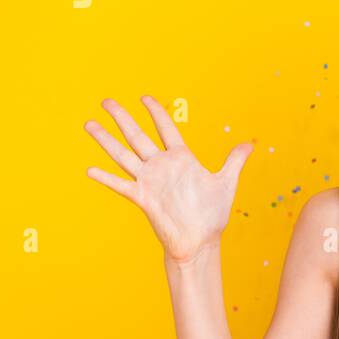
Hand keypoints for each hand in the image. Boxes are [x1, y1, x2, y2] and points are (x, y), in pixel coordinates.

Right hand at [84, 96, 253, 263]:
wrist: (200, 241)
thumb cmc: (212, 214)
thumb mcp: (226, 182)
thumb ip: (234, 161)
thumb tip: (250, 144)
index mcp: (181, 158)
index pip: (166, 128)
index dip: (156, 112)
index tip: (144, 97)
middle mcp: (162, 166)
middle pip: (137, 136)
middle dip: (122, 118)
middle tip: (106, 101)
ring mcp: (150, 181)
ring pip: (123, 155)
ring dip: (106, 140)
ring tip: (89, 124)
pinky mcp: (143, 198)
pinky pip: (121, 185)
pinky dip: (106, 178)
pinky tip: (89, 169)